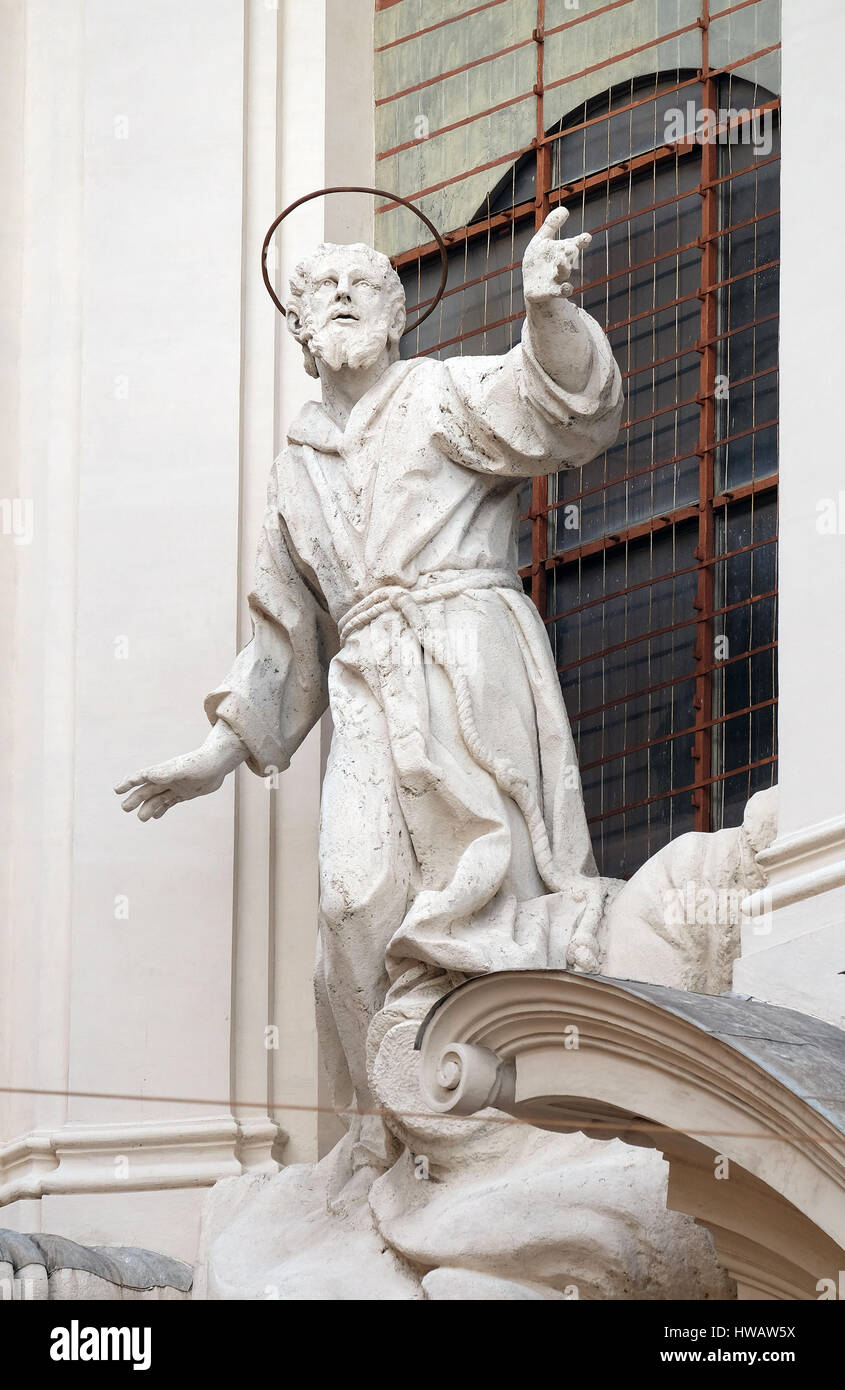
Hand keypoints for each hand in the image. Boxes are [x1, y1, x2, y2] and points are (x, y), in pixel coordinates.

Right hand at [114, 720, 246, 821]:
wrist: (219, 763)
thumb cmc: (202, 763)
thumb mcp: (184, 769)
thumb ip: (167, 773)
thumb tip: (150, 775)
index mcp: (164, 771)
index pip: (142, 777)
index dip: (128, 783)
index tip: (117, 789)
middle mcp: (167, 778)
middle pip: (147, 790)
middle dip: (135, 799)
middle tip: (124, 808)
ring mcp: (176, 786)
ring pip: (158, 798)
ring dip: (148, 807)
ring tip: (141, 818)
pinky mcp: (186, 792)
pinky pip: (170, 802)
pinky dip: (162, 809)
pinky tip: (155, 816)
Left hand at [522, 206, 590, 303]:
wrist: (532, 285)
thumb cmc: (538, 261)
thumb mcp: (541, 240)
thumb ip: (551, 225)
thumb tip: (564, 208)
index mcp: (562, 250)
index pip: (575, 243)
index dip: (581, 240)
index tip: (586, 237)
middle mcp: (562, 263)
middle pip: (569, 257)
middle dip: (570, 252)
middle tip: (570, 248)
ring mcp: (557, 278)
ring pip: (563, 272)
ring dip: (564, 268)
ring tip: (561, 262)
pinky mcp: (549, 291)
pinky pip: (559, 291)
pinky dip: (565, 290)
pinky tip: (567, 288)